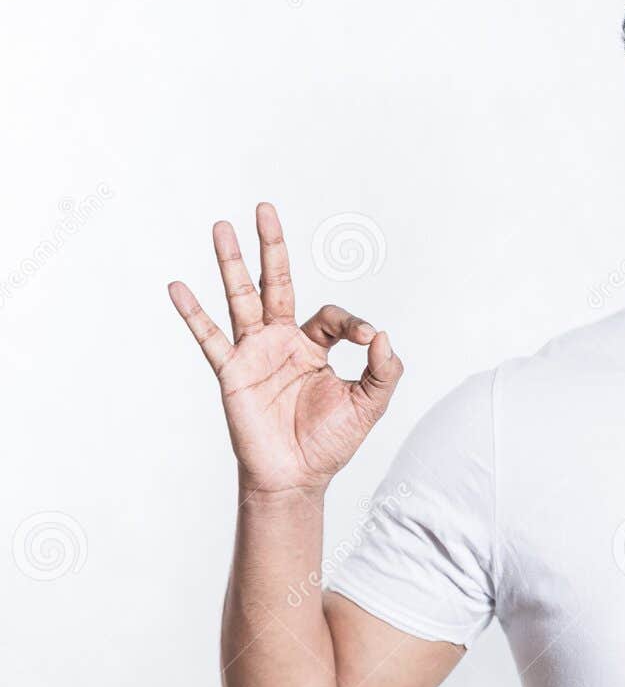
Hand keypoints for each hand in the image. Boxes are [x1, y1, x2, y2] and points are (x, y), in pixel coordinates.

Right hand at [167, 202, 403, 497]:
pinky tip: (178, 286)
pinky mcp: (233, 372)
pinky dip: (193, 313)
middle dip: (271, 247)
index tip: (366, 339)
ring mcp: (255, 354)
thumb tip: (382, 334)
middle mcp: (283, 342)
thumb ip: (383, 370)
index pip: (331, 315)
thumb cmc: (330, 442)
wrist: (297, 477)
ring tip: (220, 226)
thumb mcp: (370, 404)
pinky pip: (210, 338)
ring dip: (232, 263)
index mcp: (315, 347)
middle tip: (264, 209)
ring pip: (242, 298)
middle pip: (276, 284)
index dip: (351, 322)